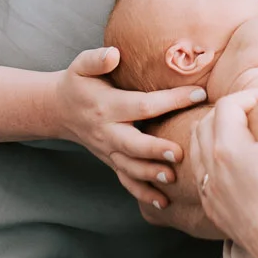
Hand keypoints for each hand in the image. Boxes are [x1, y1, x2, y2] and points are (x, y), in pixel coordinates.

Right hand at [49, 47, 205, 208]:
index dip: (171, 100)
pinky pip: (126, 181)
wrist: (59, 110)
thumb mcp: (81, 66)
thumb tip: (115, 54)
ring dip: (150, 175)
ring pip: (130, 168)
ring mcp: (109, 151)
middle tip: (178, 152)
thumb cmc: (79, 83)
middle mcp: (107, 132)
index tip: (198, 94)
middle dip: (154, 150)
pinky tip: (163, 202)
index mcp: (107, 106)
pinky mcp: (112, 162)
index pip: (142, 105)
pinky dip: (142, 194)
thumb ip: (97, 59)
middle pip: (132, 144)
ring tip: (172, 179)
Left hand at [194, 81, 257, 257]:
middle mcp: (211, 170)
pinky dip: (215, 164)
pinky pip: (205, 179)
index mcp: (226, 148)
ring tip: (242, 135)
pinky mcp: (219, 215)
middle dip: (230, 112)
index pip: (228, 105)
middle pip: (207, 125)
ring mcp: (212, 195)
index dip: (253, 95)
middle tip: (257, 112)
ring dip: (217, 136)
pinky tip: (236, 169)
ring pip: (200, 153)